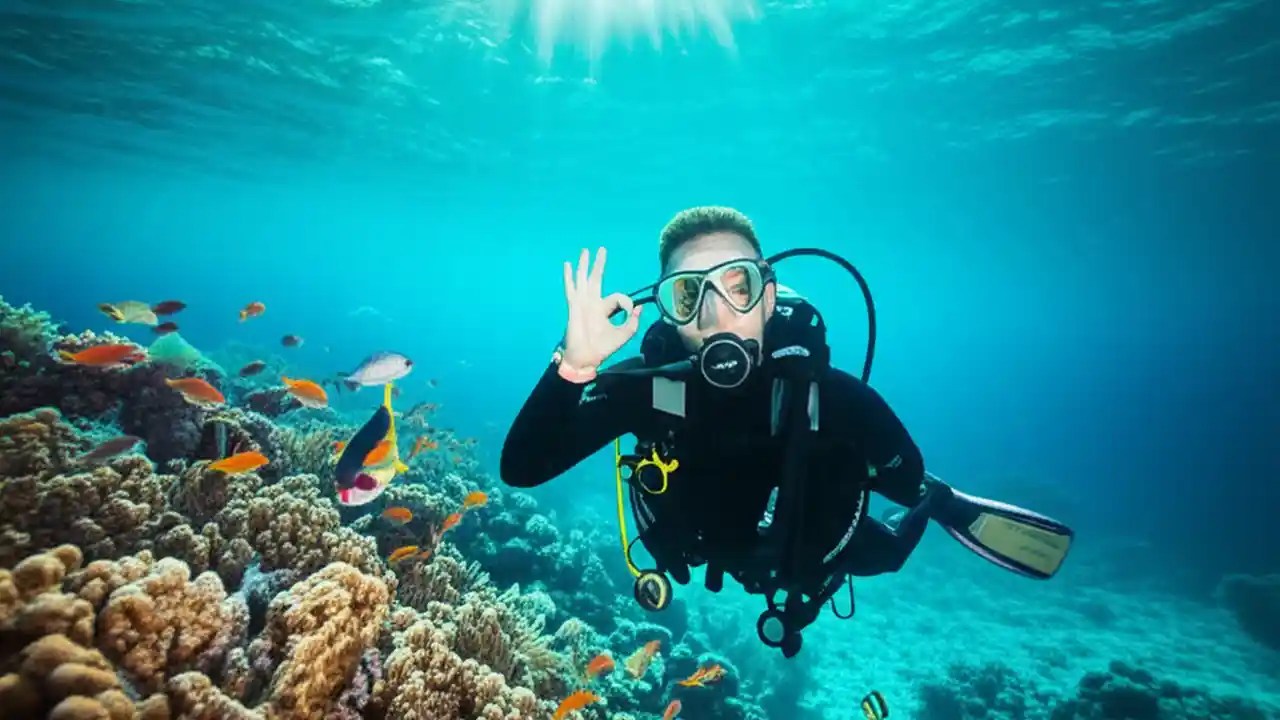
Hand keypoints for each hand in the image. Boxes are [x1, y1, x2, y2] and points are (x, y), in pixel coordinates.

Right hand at [561, 247, 641, 371]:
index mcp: (605, 309)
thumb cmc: (603, 347)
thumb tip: (640, 307)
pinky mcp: (574, 306)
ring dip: (584, 264)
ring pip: (583, 279)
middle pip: (596, 278)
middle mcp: (593, 303)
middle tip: (602, 249)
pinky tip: (568, 264)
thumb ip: (633, 322)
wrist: (586, 357)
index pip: (618, 297)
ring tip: (585, 251)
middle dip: (599, 264)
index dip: (627, 302)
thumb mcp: (624, 334)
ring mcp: (582, 303)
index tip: (631, 312)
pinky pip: (571, 288)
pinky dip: (569, 276)